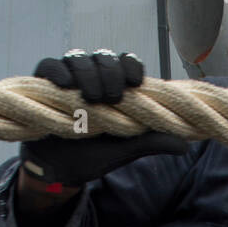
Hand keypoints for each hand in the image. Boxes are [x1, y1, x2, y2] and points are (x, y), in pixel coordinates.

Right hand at [20, 49, 188, 186]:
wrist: (57, 169)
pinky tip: (65, 85)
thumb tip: (185, 145)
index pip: (126, 63)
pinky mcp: (42, 82)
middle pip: (105, 57)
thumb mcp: (124, 149)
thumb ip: (150, 142)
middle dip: (111, 74)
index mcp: (113, 87)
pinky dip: (58, 72)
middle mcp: (91, 76)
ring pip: (79, 57)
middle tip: (111, 98)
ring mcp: (67, 77)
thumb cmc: (92, 154)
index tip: (136, 83)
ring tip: (91, 99)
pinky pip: (50, 65)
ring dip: (88, 74)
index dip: (132, 66)